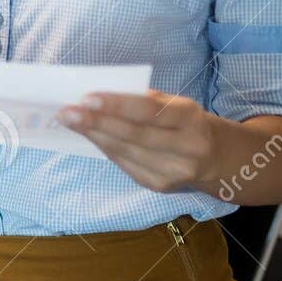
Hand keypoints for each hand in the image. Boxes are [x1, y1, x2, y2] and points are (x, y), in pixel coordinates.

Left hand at [59, 90, 219, 192]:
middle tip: (66, 112)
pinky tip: (88, 136)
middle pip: (134, 135)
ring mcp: (174, 171)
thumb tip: (98, 94)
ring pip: (125, 152)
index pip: (150, 111)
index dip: (118, 105)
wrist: (215, 158)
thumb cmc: (184, 122)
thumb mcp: (174, 104)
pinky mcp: (159, 185)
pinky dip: (103, 148)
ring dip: (93, 136)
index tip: (87, 98)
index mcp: (191, 118)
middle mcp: (187, 147)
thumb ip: (143, 99)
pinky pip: (124, 164)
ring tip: (69, 121)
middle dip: (96, 122)